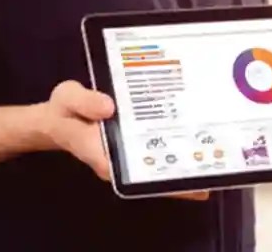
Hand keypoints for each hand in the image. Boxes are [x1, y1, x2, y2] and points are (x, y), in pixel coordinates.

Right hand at [42, 81, 208, 200]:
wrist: (57, 118)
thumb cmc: (63, 110)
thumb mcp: (67, 97)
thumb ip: (83, 100)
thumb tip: (108, 106)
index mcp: (101, 152)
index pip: (133, 168)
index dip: (158, 174)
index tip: (184, 174)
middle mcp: (118, 160)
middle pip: (151, 171)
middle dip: (179, 170)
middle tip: (211, 165)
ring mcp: (126, 156)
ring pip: (156, 164)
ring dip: (181, 161)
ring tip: (213, 157)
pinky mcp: (131, 148)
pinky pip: (153, 152)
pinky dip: (173, 148)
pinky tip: (195, 141)